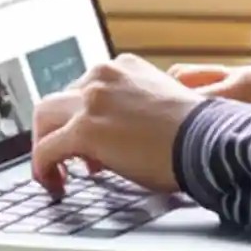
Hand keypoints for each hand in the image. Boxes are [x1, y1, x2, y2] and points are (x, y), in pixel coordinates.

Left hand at [31, 54, 205, 195]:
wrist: (207, 141)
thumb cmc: (197, 132)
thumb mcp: (164, 103)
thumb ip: (135, 108)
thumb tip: (119, 136)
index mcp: (125, 66)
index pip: (86, 86)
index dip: (84, 116)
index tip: (91, 140)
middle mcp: (104, 75)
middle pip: (61, 99)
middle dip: (61, 127)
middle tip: (70, 157)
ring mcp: (92, 100)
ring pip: (44, 116)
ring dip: (45, 143)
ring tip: (54, 171)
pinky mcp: (84, 129)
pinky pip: (46, 149)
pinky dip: (43, 168)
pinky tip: (53, 184)